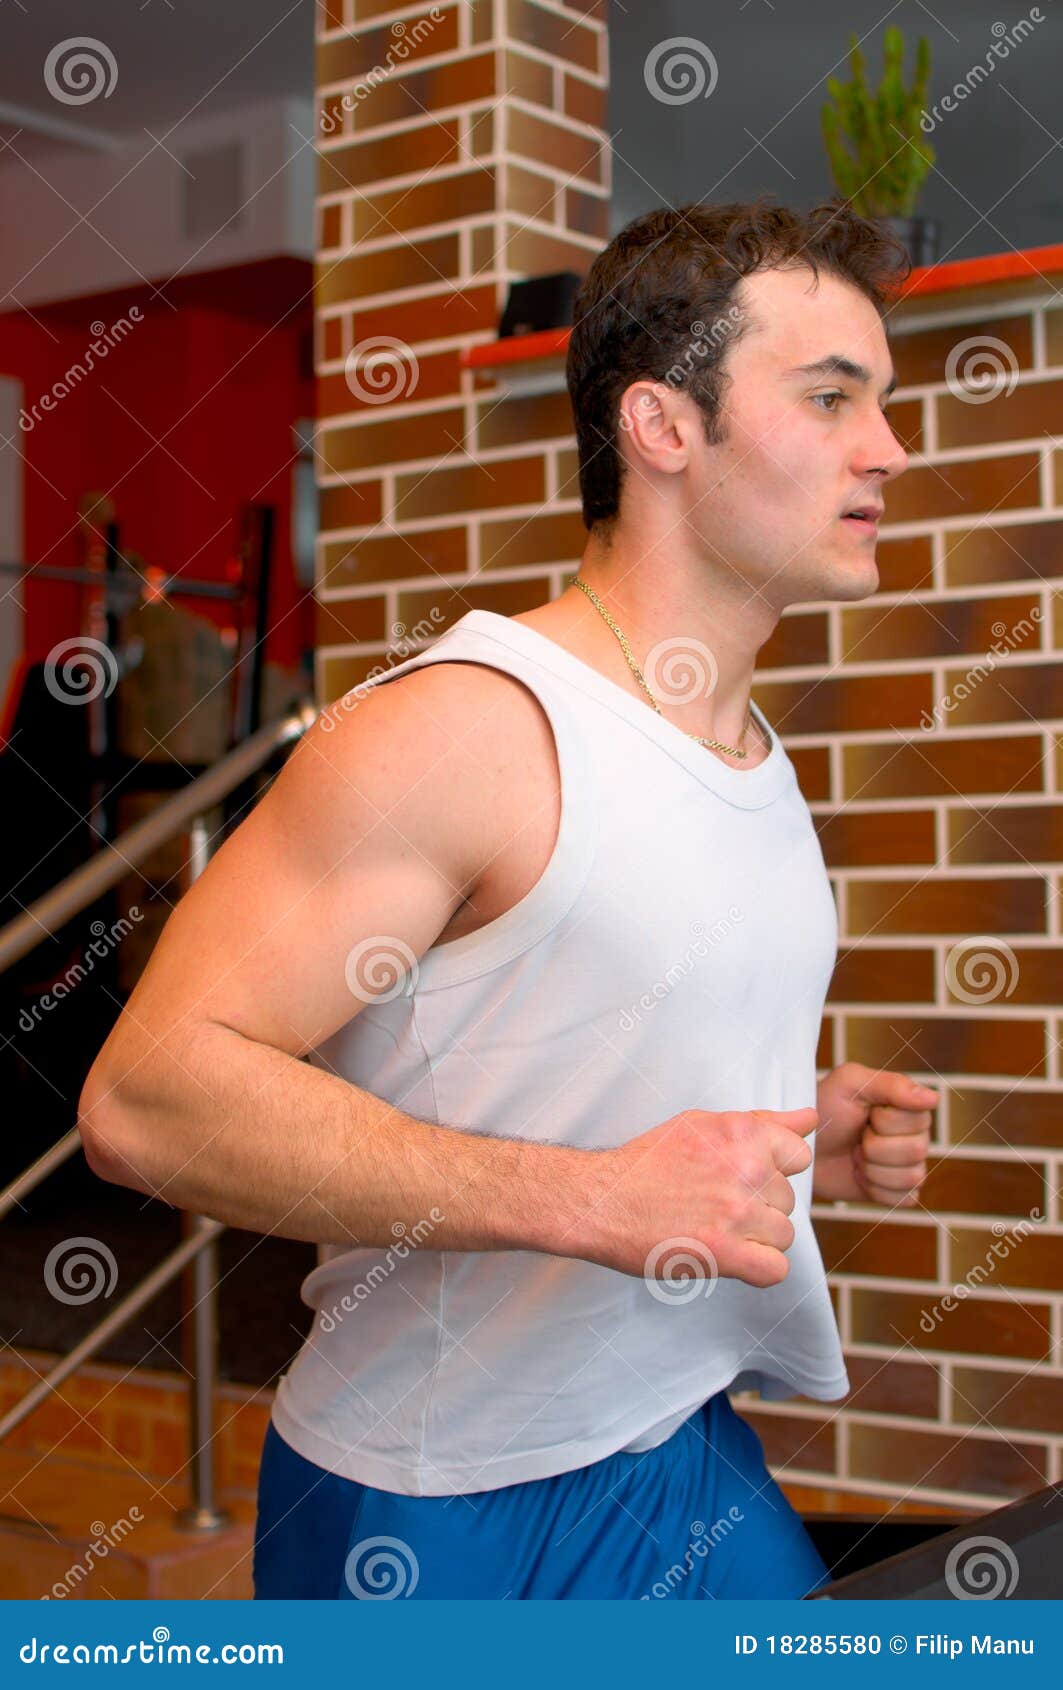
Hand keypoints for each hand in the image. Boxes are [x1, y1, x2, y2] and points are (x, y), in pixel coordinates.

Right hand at [584, 1106, 819, 1288]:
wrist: (603, 1199)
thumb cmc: (648, 1162)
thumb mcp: (703, 1125)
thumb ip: (762, 1122)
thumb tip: (810, 1119)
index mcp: (744, 1133)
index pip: (798, 1156)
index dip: (773, 1170)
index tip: (742, 1177)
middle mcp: (747, 1168)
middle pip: (788, 1200)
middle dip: (759, 1205)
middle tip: (715, 1204)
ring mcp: (738, 1212)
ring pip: (782, 1235)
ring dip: (755, 1238)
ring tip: (715, 1229)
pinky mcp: (725, 1252)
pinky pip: (775, 1269)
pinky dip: (756, 1269)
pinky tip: (728, 1256)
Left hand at [812, 1061, 937, 1204]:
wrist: (799, 1148)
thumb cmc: (823, 1109)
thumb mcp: (849, 1083)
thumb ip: (891, 1085)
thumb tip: (934, 1098)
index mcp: (909, 1106)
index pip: (918, 1119)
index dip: (884, 1121)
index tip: (864, 1113)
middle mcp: (916, 1135)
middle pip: (916, 1150)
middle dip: (875, 1146)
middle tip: (856, 1137)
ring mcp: (909, 1166)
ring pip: (912, 1177)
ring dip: (873, 1168)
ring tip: (856, 1155)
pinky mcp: (899, 1192)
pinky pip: (904, 1199)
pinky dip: (875, 1189)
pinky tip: (859, 1175)